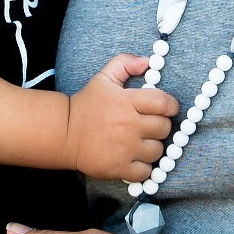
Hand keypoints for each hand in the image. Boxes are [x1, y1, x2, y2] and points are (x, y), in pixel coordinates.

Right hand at [59, 53, 176, 180]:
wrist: (63, 133)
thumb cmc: (86, 105)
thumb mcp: (103, 78)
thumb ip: (125, 63)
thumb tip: (147, 61)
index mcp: (126, 102)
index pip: (164, 103)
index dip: (170, 105)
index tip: (166, 108)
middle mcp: (128, 125)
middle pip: (164, 128)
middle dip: (160, 126)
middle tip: (150, 125)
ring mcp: (124, 148)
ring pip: (157, 150)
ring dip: (153, 147)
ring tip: (141, 142)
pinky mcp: (118, 168)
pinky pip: (146, 171)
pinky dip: (144, 167)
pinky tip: (135, 158)